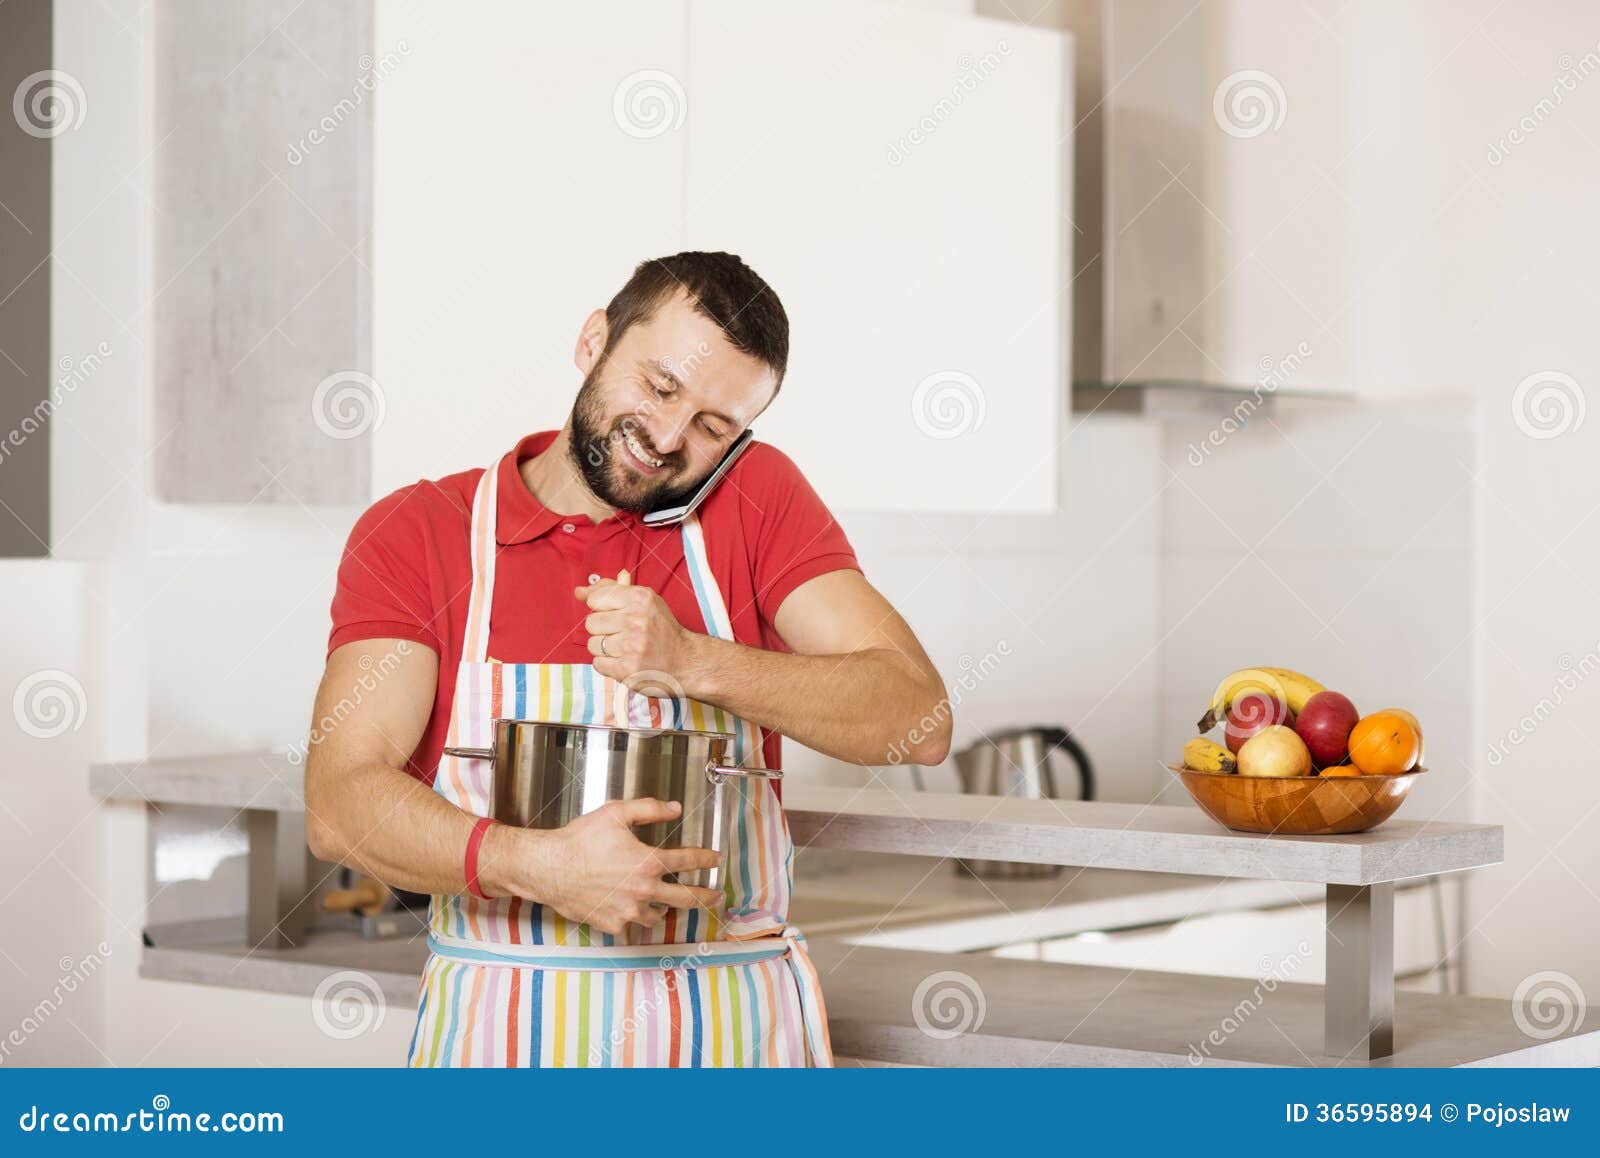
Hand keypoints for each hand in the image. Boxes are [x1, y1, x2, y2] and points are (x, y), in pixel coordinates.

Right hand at [496, 799, 722, 935]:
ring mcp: (628, 911)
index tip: (716, 860)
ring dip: (664, 908)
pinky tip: (629, 907)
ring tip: (667, 903)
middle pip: (686, 898)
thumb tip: (674, 808)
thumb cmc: (579, 840)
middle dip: (706, 897)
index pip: (688, 861)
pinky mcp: (612, 924)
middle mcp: (644, 891)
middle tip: (716, 896)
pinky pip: (630, 923)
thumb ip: (649, 809)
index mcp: (648, 863)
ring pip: (658, 915)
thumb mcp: (615, 814)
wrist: (548, 868)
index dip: (706, 860)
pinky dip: (633, 916)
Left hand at [577, 570, 693, 685]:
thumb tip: (580, 591)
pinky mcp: (627, 669)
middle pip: (591, 622)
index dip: (601, 608)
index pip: (596, 598)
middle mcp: (636, 620)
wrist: (685, 662)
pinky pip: (598, 664)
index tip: (614, 614)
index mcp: (640, 598)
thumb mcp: (644, 601)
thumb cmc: (662, 630)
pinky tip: (625, 661)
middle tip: (623, 634)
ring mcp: (631, 646)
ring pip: (593, 644)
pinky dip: (608, 664)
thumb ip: (612, 591)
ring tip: (625, 649)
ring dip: (605, 649)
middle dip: (603, 629)